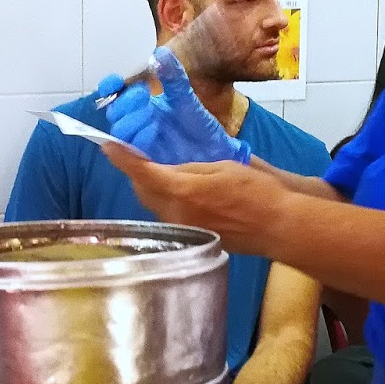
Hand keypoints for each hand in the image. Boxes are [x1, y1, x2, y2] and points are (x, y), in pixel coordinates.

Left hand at [100, 144, 289, 255]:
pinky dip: (168, 202)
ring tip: (163, 174)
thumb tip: (167, 172)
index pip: (142, 173)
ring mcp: (183, 228)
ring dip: (153, 189)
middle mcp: (176, 214)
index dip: (122, 158)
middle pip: (143, 192)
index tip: (107, 146)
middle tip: (140, 157)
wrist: (277, 226)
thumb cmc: (256, 192)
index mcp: (182, 191)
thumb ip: (188, 170)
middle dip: (138, 174)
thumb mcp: (221, 168)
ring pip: (154, 205)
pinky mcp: (192, 237)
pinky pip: (169, 216)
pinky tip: (181, 194)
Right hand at [103, 49, 250, 165]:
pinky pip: (131, 149)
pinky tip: (153, 131)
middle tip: (144, 95)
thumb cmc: (198, 125)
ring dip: (131, 120)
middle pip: (115, 112)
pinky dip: (139, 138)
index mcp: (142, 104)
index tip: (116, 82)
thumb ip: (173, 76)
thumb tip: (160, 53)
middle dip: (126, 102)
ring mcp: (139, 140)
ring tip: (151, 115)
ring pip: (120, 130)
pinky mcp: (144, 159)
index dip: (110, 86)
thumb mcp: (185, 97)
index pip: (116, 93)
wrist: (215, 152)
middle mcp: (136, 121)